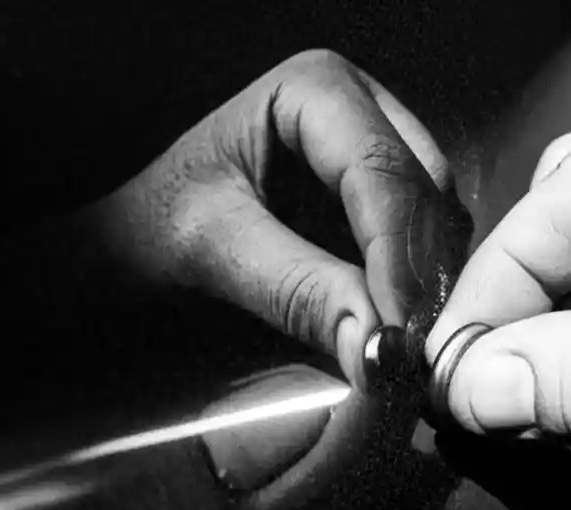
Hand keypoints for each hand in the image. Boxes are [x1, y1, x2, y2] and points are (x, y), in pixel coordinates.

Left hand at [85, 50, 450, 389]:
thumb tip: (377, 343)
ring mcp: (380, 159)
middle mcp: (362, 111)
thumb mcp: (214, 254)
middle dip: (419, 275)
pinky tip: (395, 341)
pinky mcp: (383, 213)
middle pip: (424, 193)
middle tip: (405, 355)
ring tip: (399, 357)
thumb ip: (296, 292)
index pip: (377, 168)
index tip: (398, 329)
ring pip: (437, 227)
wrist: (133, 249)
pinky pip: (424, 254)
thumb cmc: (154, 231)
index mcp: (314, 91)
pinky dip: (417, 299)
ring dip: (426, 293)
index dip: (396, 253)